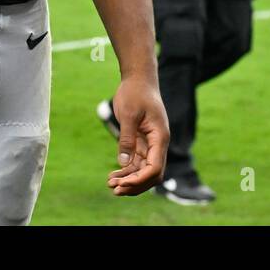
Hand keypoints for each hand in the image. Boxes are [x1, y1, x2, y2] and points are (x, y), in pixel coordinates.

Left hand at [105, 73, 167, 196]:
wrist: (138, 79)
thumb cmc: (135, 92)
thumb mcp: (129, 114)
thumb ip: (126, 138)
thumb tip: (123, 163)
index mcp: (160, 137)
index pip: (155, 168)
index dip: (140, 179)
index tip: (122, 183)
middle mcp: (158, 144)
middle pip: (151, 174)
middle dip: (135, 184)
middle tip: (114, 189)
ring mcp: (150, 144)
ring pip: (143, 171)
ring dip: (129, 180)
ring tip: (110, 184)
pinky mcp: (141, 142)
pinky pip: (136, 163)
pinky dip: (127, 171)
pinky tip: (113, 175)